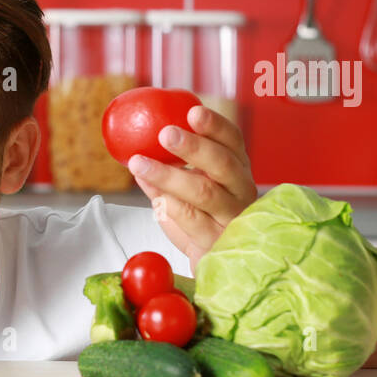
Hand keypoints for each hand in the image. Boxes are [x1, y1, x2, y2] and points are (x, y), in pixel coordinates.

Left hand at [127, 105, 256, 272]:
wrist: (218, 265)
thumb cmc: (203, 222)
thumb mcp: (186, 192)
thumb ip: (165, 173)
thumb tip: (136, 154)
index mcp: (235, 169)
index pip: (232, 141)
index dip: (215, 125)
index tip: (192, 111)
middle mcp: (239, 190)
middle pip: (222, 163)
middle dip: (194, 146)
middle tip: (166, 133)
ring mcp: (231, 216)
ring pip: (203, 192)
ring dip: (168, 175)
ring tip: (140, 163)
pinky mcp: (216, 240)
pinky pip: (191, 219)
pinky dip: (168, 204)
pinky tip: (152, 194)